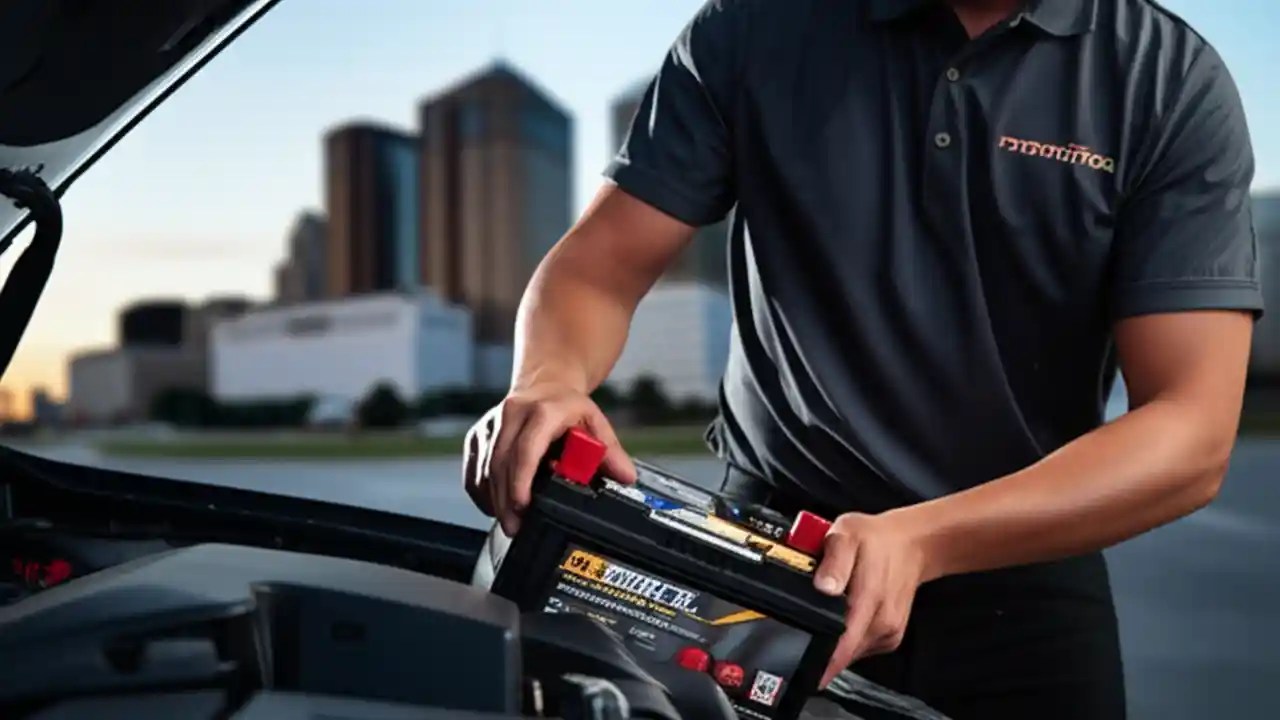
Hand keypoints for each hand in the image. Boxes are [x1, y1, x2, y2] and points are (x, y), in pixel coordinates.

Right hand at [463, 382, 635, 535]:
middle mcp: (511, 414)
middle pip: (501, 463)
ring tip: (508, 523)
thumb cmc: (568, 407)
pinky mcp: (478, 434)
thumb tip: (626, 478)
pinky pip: (473, 469)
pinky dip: (481, 492)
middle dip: (506, 500)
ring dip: (494, 499)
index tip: (523, 506)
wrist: (545, 384)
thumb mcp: (595, 423)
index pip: (526, 449)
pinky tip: (494, 507)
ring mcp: (491, 424)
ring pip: (484, 468)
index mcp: (542, 411)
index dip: (521, 480)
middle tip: (516, 528)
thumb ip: (610, 452)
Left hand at [814, 511, 929, 687]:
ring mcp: (888, 632)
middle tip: (808, 615)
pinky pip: (860, 647)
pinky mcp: (890, 636)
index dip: (817, 658)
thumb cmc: (876, 539)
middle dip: (819, 642)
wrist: (911, 544)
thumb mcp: (847, 534)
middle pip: (842, 654)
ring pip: (850, 653)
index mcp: (869, 599)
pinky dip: (848, 636)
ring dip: (834, 639)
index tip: (798, 652)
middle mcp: (882, 622)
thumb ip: (834, 561)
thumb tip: (823, 587)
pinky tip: (846, 614)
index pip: (841, 648)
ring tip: (832, 608)